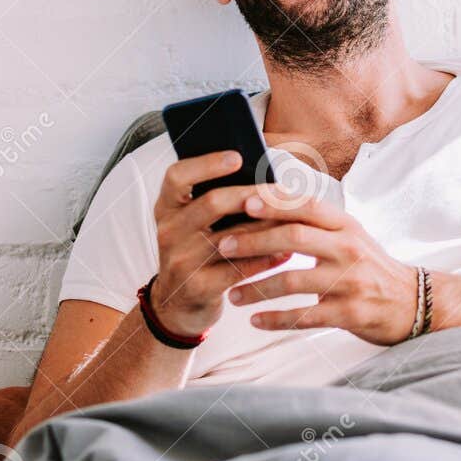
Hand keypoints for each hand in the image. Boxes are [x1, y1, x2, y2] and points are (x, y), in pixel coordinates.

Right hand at [149, 152, 289, 336]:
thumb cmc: (196, 251)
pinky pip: (238, 269)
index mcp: (166, 207)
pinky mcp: (198, 287)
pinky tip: (285, 253)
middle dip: (251, 195)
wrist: (176, 304)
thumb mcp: (193, 223)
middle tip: (280, 191)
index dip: (207, 164)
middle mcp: (169, 231)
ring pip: (231, 238)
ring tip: (294, 219)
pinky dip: (265, 260)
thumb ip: (217, 200)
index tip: (238, 157)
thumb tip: (263, 179)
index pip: (176, 176)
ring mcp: (181, 261)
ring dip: (266, 229)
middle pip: (211, 203)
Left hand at [217, 193, 416, 344]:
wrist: (412, 302)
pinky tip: (255, 321)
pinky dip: (275, 320)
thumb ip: (316, 224)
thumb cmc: (370, 266)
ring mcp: (350, 282)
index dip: (274, 202)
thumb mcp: (350, 236)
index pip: (306, 205)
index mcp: (346, 225)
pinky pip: (304, 317)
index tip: (243, 203)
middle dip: (253, 241)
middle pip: (294, 237)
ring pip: (293, 280)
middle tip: (223, 247)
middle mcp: (349, 249)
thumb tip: (268, 205)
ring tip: (232, 294)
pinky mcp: (349, 313)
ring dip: (257, 287)